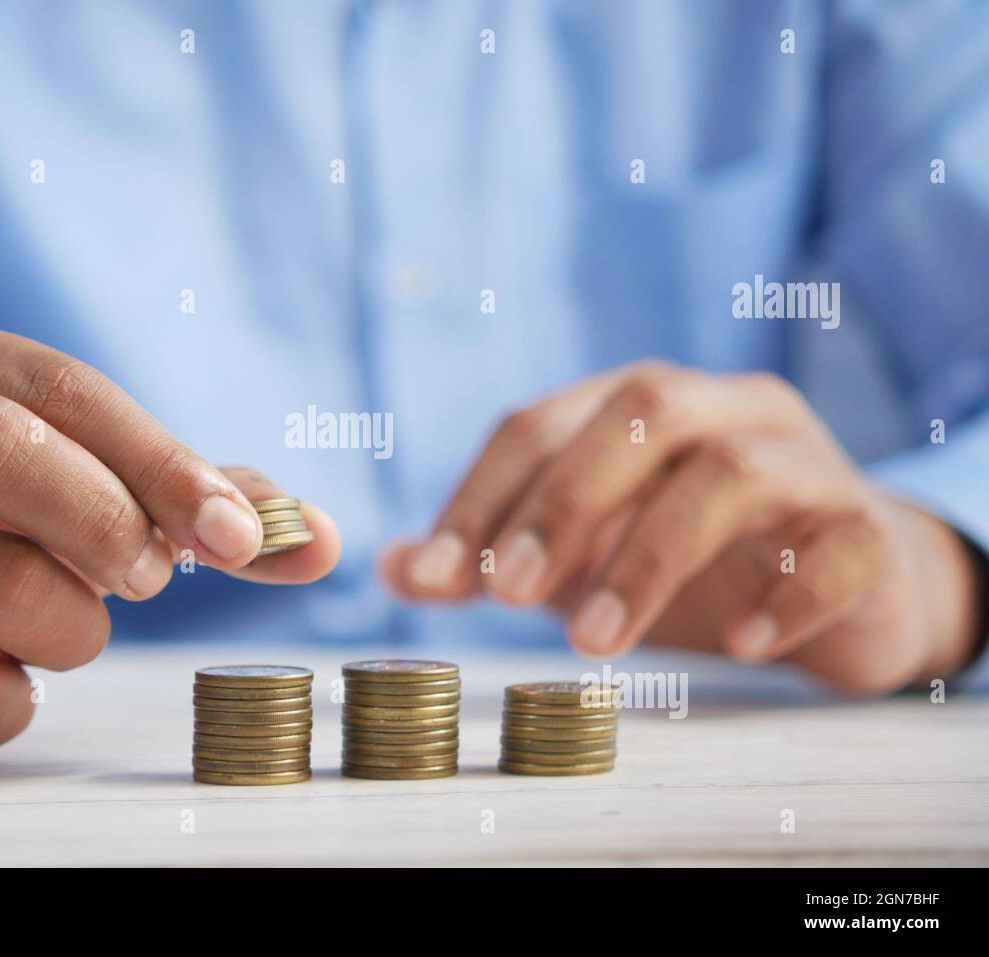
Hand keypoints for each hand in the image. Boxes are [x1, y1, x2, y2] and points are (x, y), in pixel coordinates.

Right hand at [0, 315, 339, 766]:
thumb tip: (317, 538)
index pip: (57, 385)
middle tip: (150, 575)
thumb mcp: (46, 476)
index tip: (241, 532)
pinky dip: (20, 697)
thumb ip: (179, 497)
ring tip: (57, 623)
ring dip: (77, 626)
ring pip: (2, 589)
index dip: (163, 459)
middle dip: (111, 519)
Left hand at [381, 362, 980, 692]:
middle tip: (506, 594)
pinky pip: (837, 545)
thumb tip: (390, 568)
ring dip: (649, 557)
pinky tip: (739, 645)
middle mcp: (722, 409)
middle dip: (563, 503)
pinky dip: (785, 594)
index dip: (479, 494)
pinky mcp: (868, 527)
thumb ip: (492, 554)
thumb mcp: (582, 556)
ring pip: (730, 473)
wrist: (847, 584)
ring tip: (595, 644)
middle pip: (640, 412)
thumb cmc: (694, 560)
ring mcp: (804, 460)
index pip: (540, 422)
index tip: (431, 576)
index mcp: (638, 405)